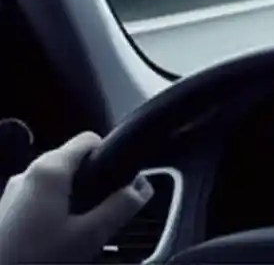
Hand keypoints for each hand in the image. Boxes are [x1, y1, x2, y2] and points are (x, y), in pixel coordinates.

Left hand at [0, 132, 152, 263]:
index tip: (119, 184)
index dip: (111, 157)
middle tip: (100, 217)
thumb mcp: (89, 235)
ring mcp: (12, 191)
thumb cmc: (33, 258)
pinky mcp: (5, 209)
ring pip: (57, 183)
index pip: (90, 140)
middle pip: (74, 163)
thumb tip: (142, 187)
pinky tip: (53, 240)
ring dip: (73, 201)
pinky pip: (39, 199)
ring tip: (77, 233)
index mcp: (49, 170)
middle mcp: (27, 173)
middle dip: (93, 185)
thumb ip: (121, 206)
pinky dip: (53, 211)